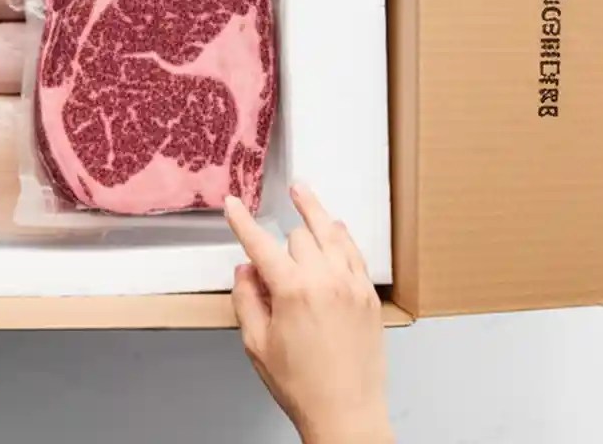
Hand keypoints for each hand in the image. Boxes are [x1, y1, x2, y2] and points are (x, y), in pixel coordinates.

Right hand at [224, 185, 391, 443]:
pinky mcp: (369, 295)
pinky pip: (354, 252)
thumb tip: (246, 270)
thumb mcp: (256, 344)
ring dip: (314, 212)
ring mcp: (352, 285)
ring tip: (302, 191)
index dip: (243, 221)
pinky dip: (341, 237)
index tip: (233, 204)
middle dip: (280, 238)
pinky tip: (335, 228)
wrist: (346, 411)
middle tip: (271, 253)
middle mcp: (326, 280)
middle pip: (298, 235)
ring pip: (332, 232)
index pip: (261, 244)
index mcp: (292, 291)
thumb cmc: (301, 385)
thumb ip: (246, 299)